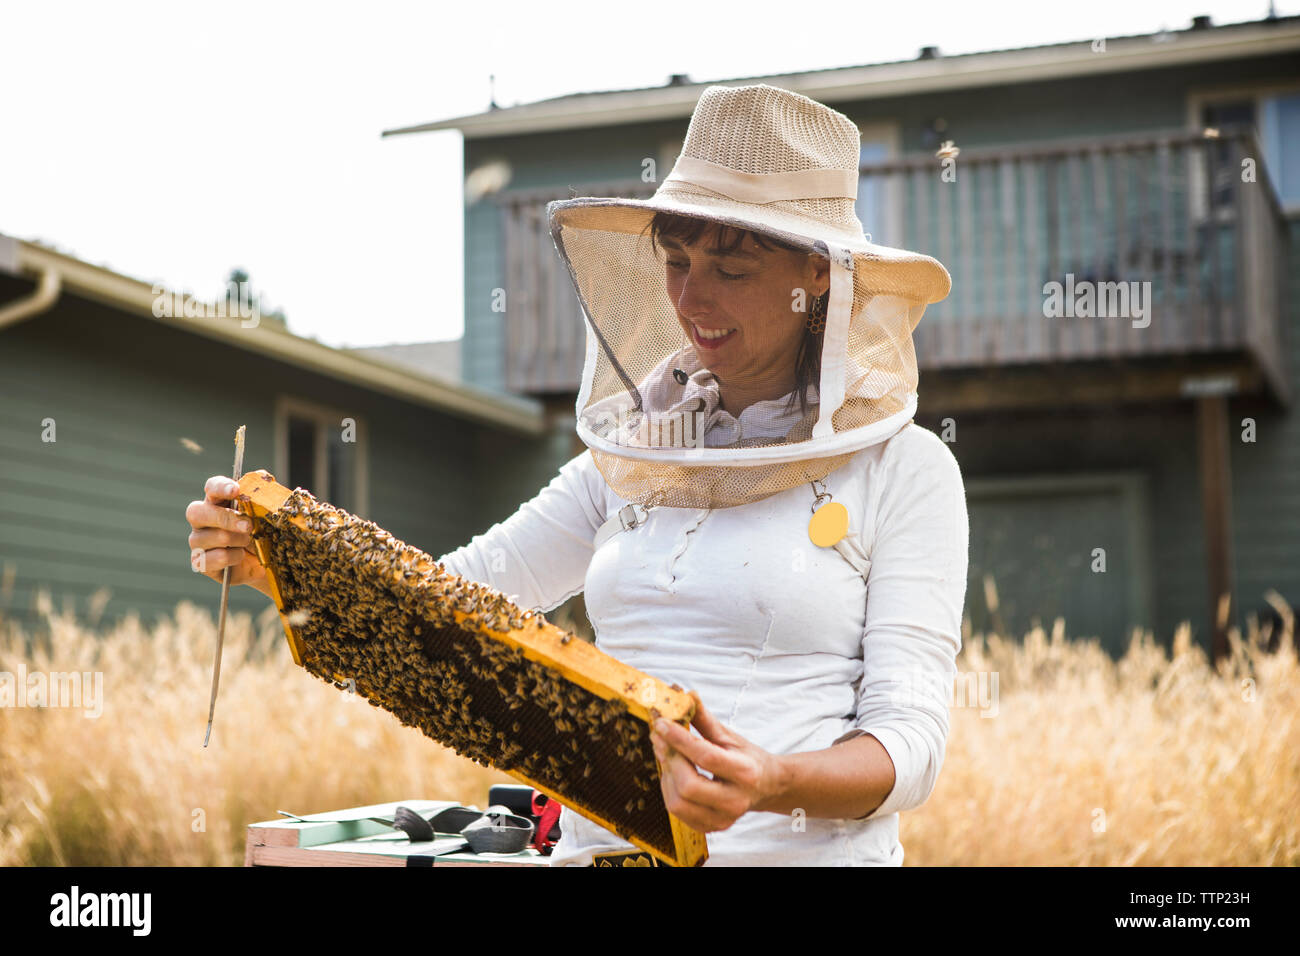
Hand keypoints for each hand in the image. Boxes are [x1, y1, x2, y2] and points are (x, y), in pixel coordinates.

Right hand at [185, 475, 270, 596]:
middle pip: (197, 512)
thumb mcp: (267, 514)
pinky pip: (208, 559)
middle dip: (224, 518)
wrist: (266, 562)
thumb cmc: (263, 533)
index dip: (221, 487)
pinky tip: (240, 556)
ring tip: (249, 542)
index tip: (236, 490)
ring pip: (204, 538)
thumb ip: (263, 495)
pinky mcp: (201, 562)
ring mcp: (199, 541)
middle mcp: (203, 519)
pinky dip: (229, 557)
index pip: (211, 487)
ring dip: (232, 540)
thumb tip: (262, 476)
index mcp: (219, 501)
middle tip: (248, 526)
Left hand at [648, 690, 784, 832]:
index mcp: (745, 773)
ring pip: (678, 802)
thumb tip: (686, 694)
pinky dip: (669, 789)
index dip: (679, 739)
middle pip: (689, 785)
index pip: (706, 757)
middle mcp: (735, 800)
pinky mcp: (711, 827)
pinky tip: (673, 773)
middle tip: (660, 738)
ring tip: (667, 754)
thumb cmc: (747, 758)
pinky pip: (677, 811)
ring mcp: (722, 819)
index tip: (661, 723)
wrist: (766, 786)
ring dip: (666, 774)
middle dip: (670, 759)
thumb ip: (705, 719)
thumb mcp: (729, 736)